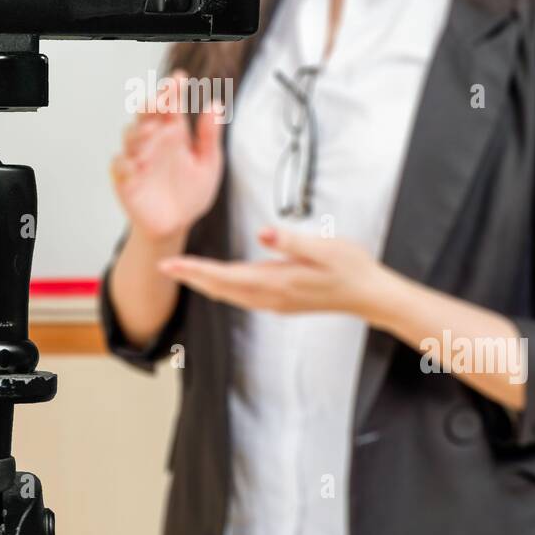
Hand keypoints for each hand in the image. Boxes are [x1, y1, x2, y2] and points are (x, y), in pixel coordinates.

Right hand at [109, 69, 224, 242]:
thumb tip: (215, 104)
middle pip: (145, 115)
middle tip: (160, 101)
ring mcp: (138, 159)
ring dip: (138, 131)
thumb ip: (209, 136)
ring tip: (152, 130)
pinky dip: (124, 162)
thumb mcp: (208, 163)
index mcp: (174, 134)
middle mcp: (153, 142)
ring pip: (130, 135)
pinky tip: (134, 163)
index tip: (179, 78)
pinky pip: (119, 165)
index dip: (172, 90)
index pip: (170, 106)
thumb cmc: (191, 193)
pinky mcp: (125, 179)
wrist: (177, 225)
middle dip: (150, 105)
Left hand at [158, 225, 389, 318]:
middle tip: (163, 267)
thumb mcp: (327, 248)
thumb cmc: (352, 267)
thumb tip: (262, 233)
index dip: (196, 271)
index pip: (227, 277)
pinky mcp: (281, 301)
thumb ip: (292, 242)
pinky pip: (242, 296)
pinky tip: (215, 281)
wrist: (371, 295)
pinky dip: (222, 287)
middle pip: (221, 289)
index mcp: (279, 282)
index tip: (172, 265)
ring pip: (230, 295)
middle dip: (192, 278)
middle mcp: (272, 297)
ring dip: (204, 284)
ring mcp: (276, 302)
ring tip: (182, 272)